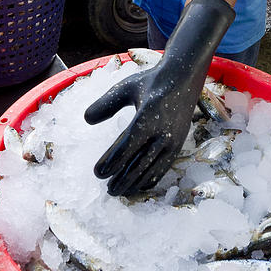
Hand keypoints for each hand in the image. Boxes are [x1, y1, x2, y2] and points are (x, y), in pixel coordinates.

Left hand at [84, 0, 235, 195]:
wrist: (183, 78)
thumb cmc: (150, 82)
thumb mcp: (125, 88)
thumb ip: (106, 104)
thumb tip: (87, 119)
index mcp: (147, 118)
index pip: (126, 148)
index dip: (111, 163)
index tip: (98, 173)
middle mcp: (162, 133)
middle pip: (138, 164)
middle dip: (122, 180)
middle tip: (107, 191)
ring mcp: (172, 141)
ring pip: (152, 170)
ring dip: (135, 183)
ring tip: (120, 191)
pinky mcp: (178, 145)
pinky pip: (164, 168)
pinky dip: (151, 179)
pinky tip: (140, 186)